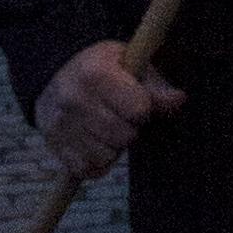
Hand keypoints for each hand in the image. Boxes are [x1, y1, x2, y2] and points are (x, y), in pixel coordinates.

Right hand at [38, 37, 180, 178]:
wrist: (53, 77)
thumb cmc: (100, 68)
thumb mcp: (128, 63)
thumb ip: (155, 84)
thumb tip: (180, 99)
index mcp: (95, 73)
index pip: (138, 109)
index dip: (142, 107)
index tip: (134, 99)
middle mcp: (73, 99)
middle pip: (124, 136)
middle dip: (128, 128)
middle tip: (119, 114)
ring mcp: (60, 126)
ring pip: (106, 156)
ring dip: (112, 147)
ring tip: (105, 127)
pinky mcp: (54, 147)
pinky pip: (88, 169)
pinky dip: (97, 162)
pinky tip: (94, 142)